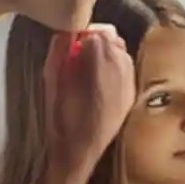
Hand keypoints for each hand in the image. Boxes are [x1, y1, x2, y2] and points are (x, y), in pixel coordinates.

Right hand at [42, 24, 134, 173]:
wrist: (80, 151)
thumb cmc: (60, 117)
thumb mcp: (51, 81)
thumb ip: (58, 52)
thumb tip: (65, 32)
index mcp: (98, 62)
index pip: (96, 32)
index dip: (82, 35)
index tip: (71, 44)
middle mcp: (120, 68)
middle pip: (112, 37)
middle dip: (94, 40)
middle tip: (78, 54)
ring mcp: (130, 81)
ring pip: (121, 50)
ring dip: (106, 52)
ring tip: (89, 67)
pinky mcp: (133, 93)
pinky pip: (127, 68)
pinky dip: (115, 67)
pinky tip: (100, 81)